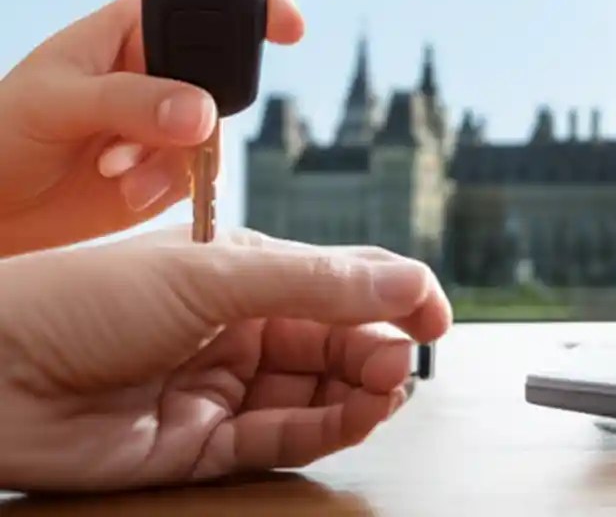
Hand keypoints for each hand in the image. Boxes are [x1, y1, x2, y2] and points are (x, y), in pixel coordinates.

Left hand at [0, 0, 303, 256]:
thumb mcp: (57, 103)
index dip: (254, 4)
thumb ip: (131, 101)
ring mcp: (172, 120)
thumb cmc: (1, 133)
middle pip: (229, 71)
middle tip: (184, 128)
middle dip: (212, 104)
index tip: (286, 26)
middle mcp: (164, 70)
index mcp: (136, 27)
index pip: (207, 1)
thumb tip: (203, 115)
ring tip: (117, 168)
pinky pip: (206, 172)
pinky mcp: (175, 168)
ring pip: (219, 130)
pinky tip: (125, 189)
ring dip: (176, 156)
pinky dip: (174, 184)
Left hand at [0, 226, 451, 492]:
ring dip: (359, 392)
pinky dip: (325, 429)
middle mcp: (237, 328)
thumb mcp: (213, 275)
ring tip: (386, 389)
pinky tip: (354, 417)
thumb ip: (316, 283)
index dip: (393, 295)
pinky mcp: (204, 446)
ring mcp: (222, 388)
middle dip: (376, 348)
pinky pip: (282, 439)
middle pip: (335, 340)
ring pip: (316, 393)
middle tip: (402, 358)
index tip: (433, 316)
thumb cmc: (81, 300)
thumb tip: (406, 281)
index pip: (339, 279)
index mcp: (240, 271)